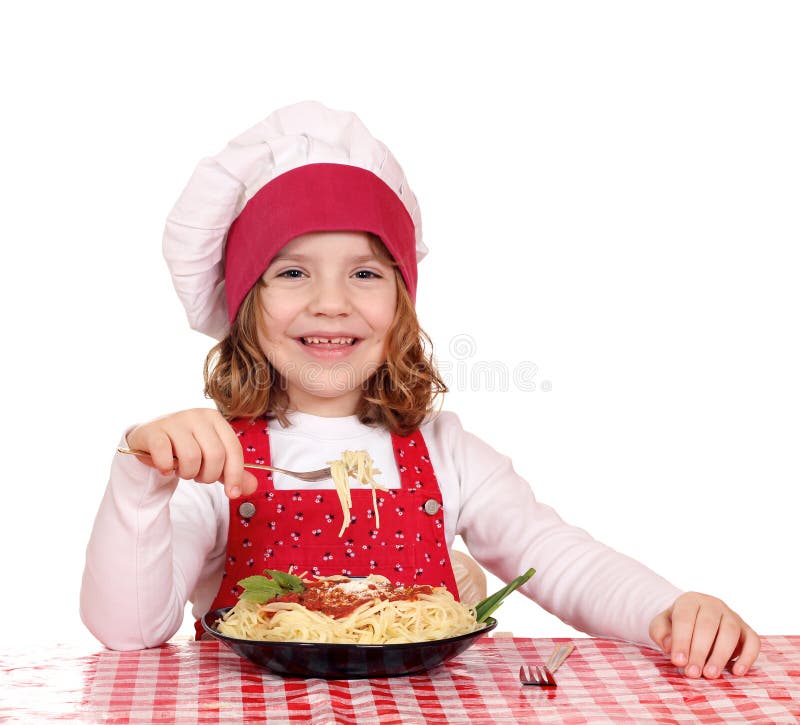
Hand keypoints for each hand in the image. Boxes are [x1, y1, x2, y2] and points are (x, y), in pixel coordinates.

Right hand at [126, 408, 257, 499]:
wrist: (151, 439)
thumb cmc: (186, 448)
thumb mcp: (211, 458)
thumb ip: (232, 472)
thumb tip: (252, 487)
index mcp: (215, 419)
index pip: (233, 449)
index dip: (235, 475)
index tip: (232, 493)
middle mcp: (197, 416)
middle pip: (215, 455)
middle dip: (208, 475)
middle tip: (198, 476)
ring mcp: (175, 421)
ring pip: (191, 457)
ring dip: (188, 473)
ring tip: (182, 470)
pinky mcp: (154, 431)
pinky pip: (165, 456)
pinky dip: (166, 468)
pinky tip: (165, 468)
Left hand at [649, 592, 759, 678]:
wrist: (694, 620)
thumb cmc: (676, 626)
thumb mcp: (661, 625)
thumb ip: (660, 632)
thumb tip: (670, 646)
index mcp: (690, 600)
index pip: (685, 618)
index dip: (681, 641)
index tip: (678, 662)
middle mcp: (712, 604)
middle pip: (708, 625)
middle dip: (699, 651)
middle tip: (693, 673)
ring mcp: (732, 615)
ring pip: (731, 632)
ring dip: (721, 655)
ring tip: (711, 674)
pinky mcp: (747, 629)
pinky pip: (753, 641)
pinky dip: (748, 657)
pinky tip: (737, 672)